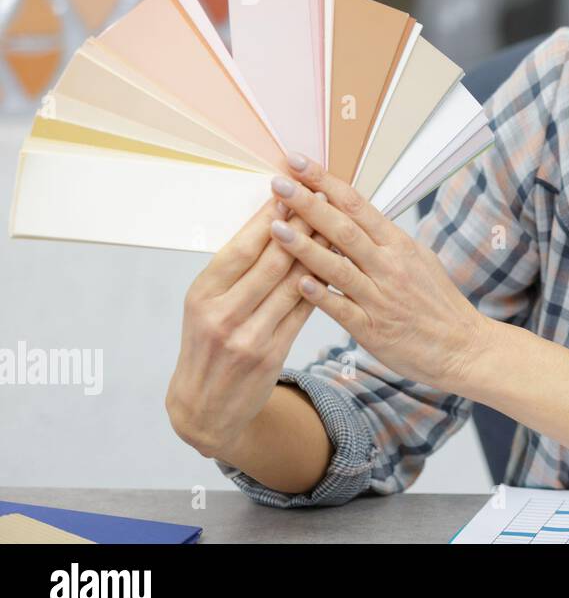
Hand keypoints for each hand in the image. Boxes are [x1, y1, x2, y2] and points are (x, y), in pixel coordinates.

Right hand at [166, 196, 327, 457]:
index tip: (291, 190)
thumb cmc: (207, 345)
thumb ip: (233, 270)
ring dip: (318, 251)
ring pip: (292, 284)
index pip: (241, 247)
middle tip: (323, 197)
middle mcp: (222, 314)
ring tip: (337, 224)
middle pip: (271, 261)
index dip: (268, 217)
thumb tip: (269, 221)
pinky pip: (302, 311)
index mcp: (202, 295)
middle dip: (301, 226)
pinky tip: (335, 265)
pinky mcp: (271, 354)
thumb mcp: (205, 305)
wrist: (205, 408)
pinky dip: (320, 286)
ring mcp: (247, 336)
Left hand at [265, 153, 488, 392]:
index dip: (326, 182)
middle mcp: (390, 266)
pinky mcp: (375, 329)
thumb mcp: (418, 260)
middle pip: (344, 229)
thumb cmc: (438, 304)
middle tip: (278, 183)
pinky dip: (320, 295)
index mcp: (400, 245)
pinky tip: (297, 282)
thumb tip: (356, 216)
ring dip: (304, 246)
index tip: (298, 163)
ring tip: (275, 227)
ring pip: (338, 267)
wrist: (463, 347)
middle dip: (308, 204)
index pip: (357, 205)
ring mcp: (381, 298)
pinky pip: (342, 309)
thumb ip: (385, 240)